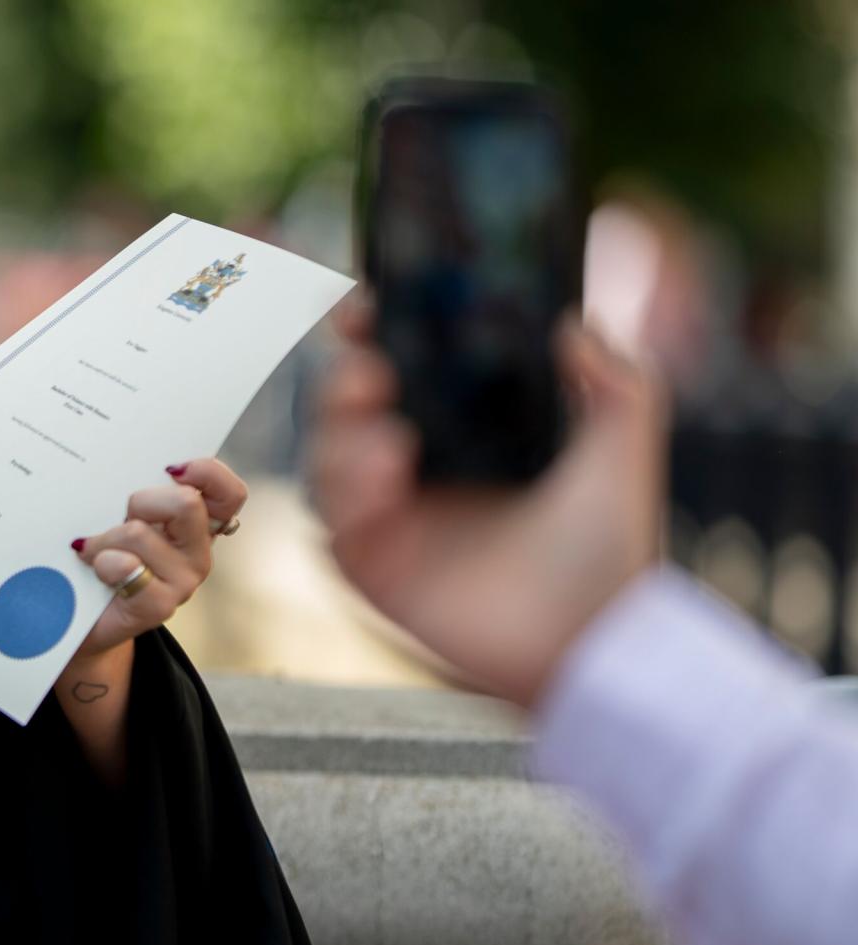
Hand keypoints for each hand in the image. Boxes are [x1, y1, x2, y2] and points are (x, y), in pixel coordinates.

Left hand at [71, 457, 247, 656]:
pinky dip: (100, 561)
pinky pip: (125, 567)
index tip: (172, 469)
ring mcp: (183, 582)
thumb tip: (122, 457)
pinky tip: (95, 569)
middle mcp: (197, 553)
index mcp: (197, 525)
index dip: (208, 473)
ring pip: (139, 532)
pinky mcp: (159, 606)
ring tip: (94, 550)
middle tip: (118, 518)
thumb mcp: (119, 514)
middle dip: (139, 501)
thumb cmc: (101, 555)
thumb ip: (134, 488)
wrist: (79, 617)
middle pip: (186, 503)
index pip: (229, 494)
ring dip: (104, 537)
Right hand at [307, 304, 665, 707]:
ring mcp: (389, 521)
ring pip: (324, 461)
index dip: (367, 334)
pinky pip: (331, 527)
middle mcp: (415, 469)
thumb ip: (618, 379)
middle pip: (341, 407)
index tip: (367, 308)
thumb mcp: (622, 448)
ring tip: (392, 444)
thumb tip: (574, 320)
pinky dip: (345, 500)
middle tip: (372, 373)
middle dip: (342, 380)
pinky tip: (385, 487)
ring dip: (341, 440)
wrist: (596, 637)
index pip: (394, 368)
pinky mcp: (375, 571)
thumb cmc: (611, 548)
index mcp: (459, 431)